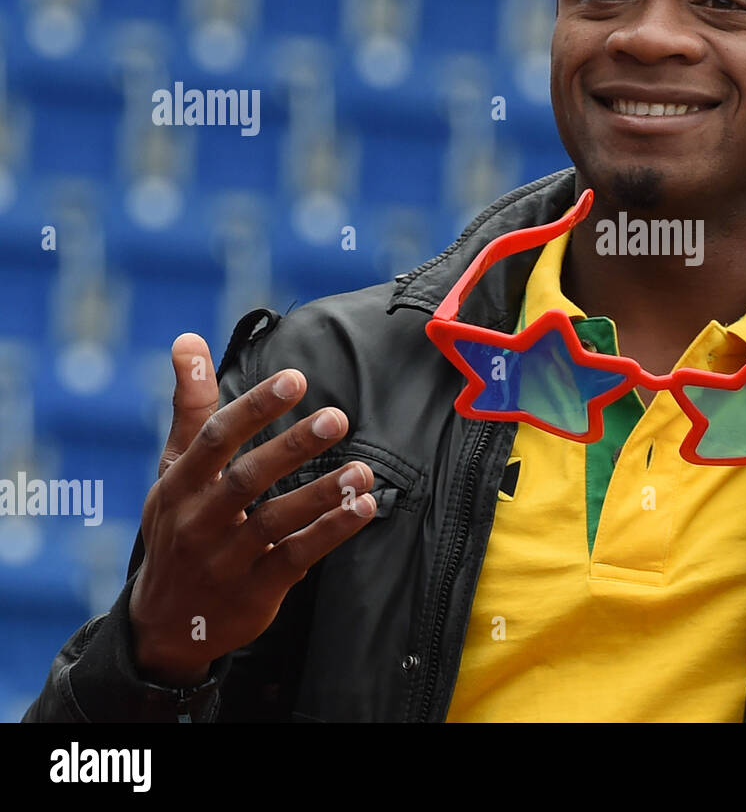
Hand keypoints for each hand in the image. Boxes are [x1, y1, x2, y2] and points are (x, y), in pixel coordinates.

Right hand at [128, 333, 376, 685]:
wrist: (165, 623)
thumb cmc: (179, 526)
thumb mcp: (175, 469)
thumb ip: (192, 407)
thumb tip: (189, 340)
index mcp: (179, 485)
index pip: (215, 439)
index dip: (255, 408)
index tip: (295, 379)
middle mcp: (197, 522)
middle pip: (246, 479)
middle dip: (292, 447)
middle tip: (338, 418)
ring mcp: (224, 560)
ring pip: (274, 522)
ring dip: (321, 494)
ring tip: (363, 469)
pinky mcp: (253, 591)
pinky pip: (295, 558)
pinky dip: (329, 532)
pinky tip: (362, 509)